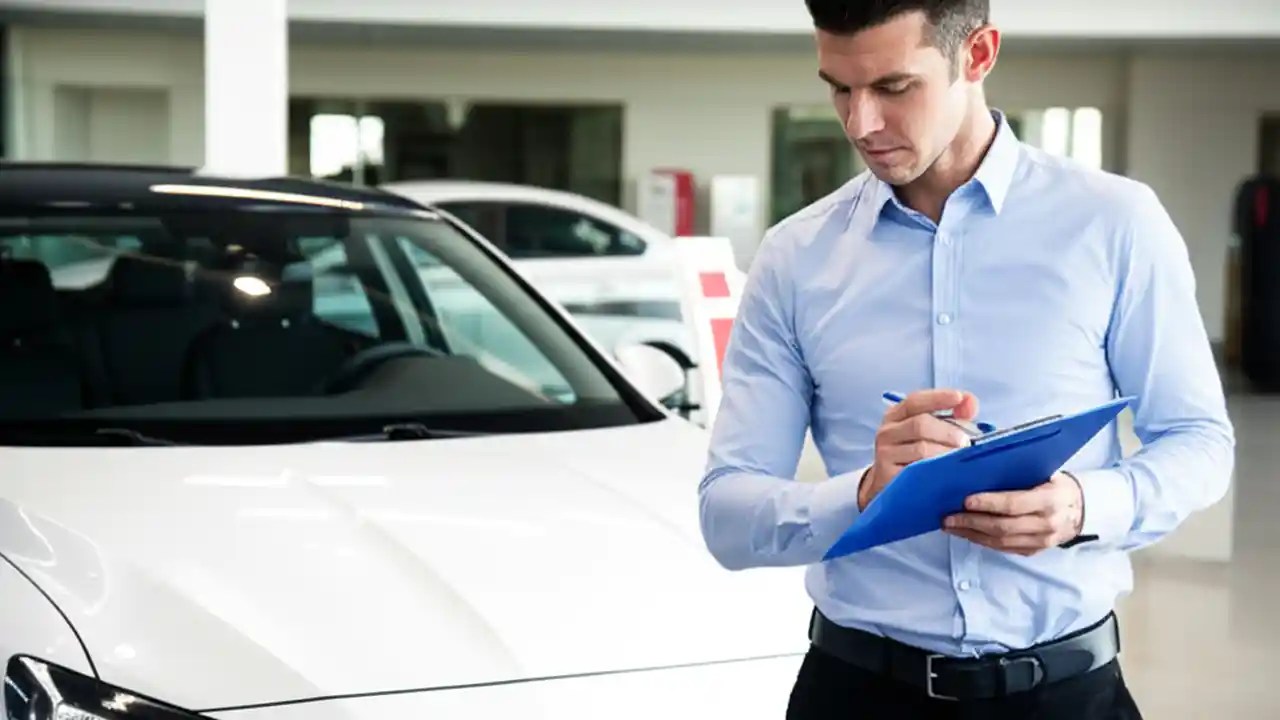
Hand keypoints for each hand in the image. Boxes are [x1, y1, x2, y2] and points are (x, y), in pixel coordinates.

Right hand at [859, 389, 978, 510]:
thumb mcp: (931, 431)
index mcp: (896, 416)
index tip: (959, 397)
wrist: (890, 485)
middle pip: (920, 425)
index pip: (915, 401)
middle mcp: (887, 432)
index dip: (938, 397)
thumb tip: (970, 402)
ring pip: (921, 449)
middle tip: (965, 442)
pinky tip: (946, 472)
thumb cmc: (916, 454)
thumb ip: (953, 414)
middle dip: (948, 432)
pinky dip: (936, 470)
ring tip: (958, 459)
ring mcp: (885, 454)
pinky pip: (918, 471)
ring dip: (945, 453)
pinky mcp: (888, 476)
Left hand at [943, 472, 1084, 555]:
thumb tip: (981, 471)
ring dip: (971, 535)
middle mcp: (1046, 525)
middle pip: (1003, 527)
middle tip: (948, 517)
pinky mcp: (1033, 551)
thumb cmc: (1056, 486)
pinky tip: (966, 533)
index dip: (988, 503)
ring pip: (1000, 542)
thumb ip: (1020, 474)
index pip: (1014, 504)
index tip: (966, 501)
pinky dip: (982, 541)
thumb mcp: (1046, 474)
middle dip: (971, 523)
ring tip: (951, 526)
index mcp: (1050, 500)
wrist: (1081, 510)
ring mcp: (1041, 542)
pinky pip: (1003, 549)